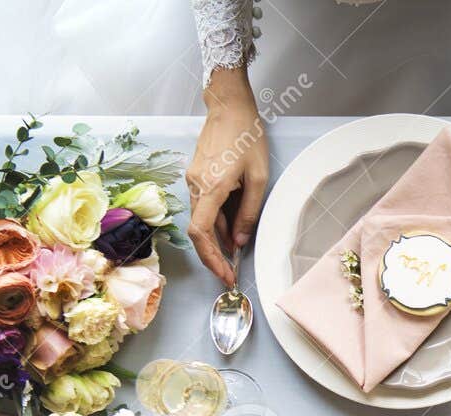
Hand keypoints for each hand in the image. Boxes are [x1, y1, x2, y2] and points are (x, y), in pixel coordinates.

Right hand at [186, 66, 268, 283]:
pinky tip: (232, 228)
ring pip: (202, 219)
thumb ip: (247, 212)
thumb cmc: (247, 137)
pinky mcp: (196, 176)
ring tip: (237, 252)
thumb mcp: (258, 178)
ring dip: (217, 238)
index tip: (224, 274)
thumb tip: (238, 241)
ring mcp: (193, 180)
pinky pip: (204, 206)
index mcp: (211, 187)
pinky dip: (216, 222)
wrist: (229, 107)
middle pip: (200, 231)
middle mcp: (195, 185)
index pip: (201, 233)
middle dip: (215, 255)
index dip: (211, 258)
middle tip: (231, 274)